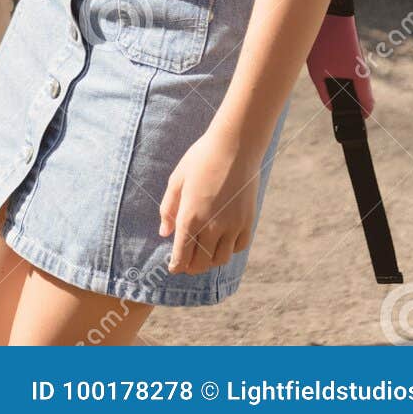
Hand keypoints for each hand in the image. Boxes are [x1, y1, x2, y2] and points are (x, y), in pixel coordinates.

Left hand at [158, 126, 259, 274]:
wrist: (235, 146)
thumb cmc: (201, 158)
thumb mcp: (177, 179)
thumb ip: (168, 208)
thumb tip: (164, 233)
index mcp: (190, 217)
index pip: (181, 255)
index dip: (176, 265)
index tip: (173, 267)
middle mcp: (212, 226)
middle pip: (201, 262)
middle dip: (191, 267)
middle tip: (186, 264)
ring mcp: (232, 226)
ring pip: (220, 259)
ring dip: (210, 261)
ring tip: (203, 255)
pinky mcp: (247, 221)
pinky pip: (238, 247)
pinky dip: (229, 250)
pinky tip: (222, 242)